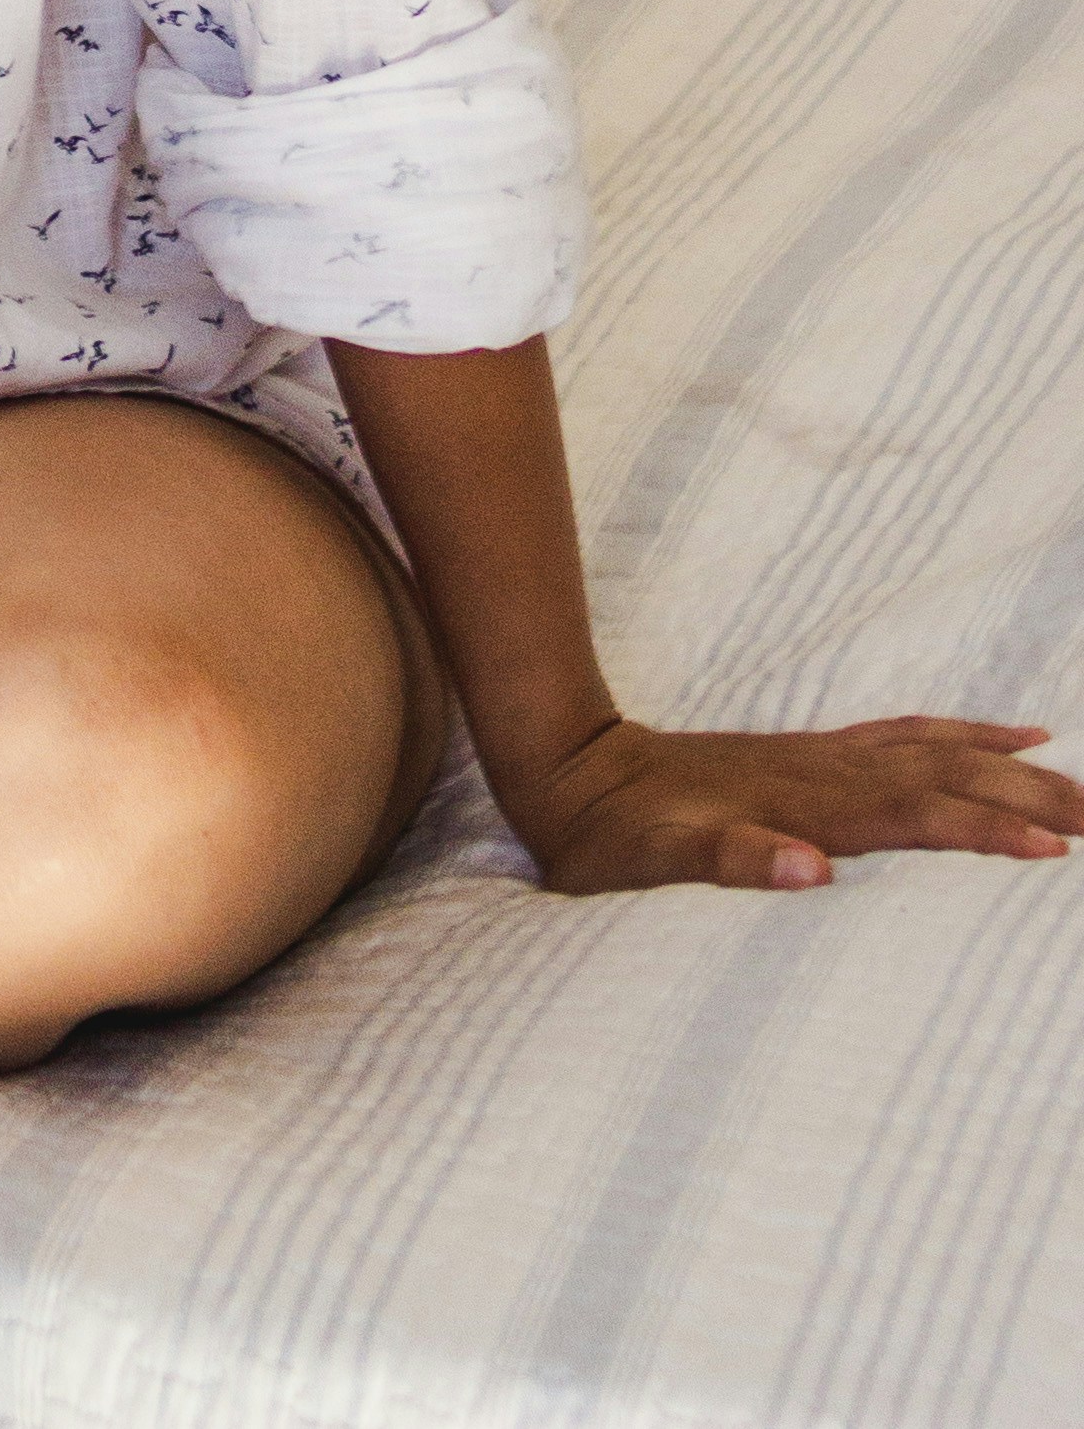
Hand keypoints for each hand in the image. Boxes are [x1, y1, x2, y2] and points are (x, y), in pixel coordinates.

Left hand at [505, 710, 1083, 893]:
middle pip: (945, 778)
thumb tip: (808, 866)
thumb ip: (729, 859)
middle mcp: (824, 774)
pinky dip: (964, 735)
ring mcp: (822, 758)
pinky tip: (1005, 736)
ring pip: (939, 754)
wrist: (568, 769)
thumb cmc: (613, 837)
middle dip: (1027, 798)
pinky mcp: (813, 756)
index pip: (914, 815)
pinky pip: (909, 736)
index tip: (1052, 849)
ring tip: (1083, 787)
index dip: (983, 830)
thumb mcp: (655, 861)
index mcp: (803, 806)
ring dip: (1012, 769)